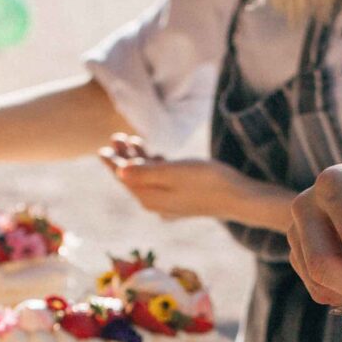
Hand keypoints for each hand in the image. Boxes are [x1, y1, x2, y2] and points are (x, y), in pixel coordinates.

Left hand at [102, 139, 274, 225]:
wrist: (238, 197)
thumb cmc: (206, 181)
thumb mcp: (172, 172)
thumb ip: (144, 172)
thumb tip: (119, 172)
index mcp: (149, 198)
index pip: (123, 178)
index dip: (113, 161)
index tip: (104, 147)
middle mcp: (156, 205)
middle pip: (132, 179)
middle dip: (125, 157)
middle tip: (120, 136)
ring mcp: (169, 204)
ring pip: (146, 180)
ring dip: (140, 160)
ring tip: (137, 141)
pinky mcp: (181, 201)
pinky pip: (159, 183)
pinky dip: (154, 168)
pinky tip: (158, 157)